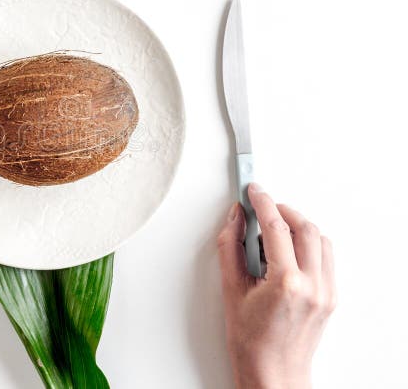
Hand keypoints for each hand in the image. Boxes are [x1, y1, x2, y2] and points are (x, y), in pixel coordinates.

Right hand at [217, 183, 336, 388]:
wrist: (273, 372)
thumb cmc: (250, 340)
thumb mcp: (231, 289)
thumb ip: (231, 247)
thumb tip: (236, 218)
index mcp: (286, 283)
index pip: (275, 227)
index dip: (262, 202)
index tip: (253, 191)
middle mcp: (312, 285)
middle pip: (305, 227)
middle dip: (283, 210)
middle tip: (263, 206)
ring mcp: (326, 292)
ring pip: (321, 240)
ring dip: (299, 226)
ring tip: (275, 231)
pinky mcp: (331, 297)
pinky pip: (325, 258)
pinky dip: (309, 245)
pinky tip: (289, 251)